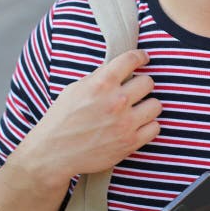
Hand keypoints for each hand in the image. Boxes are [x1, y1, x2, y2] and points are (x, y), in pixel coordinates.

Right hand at [9, 50, 161, 183]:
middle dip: (141, 84)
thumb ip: (99, 77)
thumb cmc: (61, 120)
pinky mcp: (130, 142)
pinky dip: (148, 126)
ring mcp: (125, 123)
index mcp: (101, 83)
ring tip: (137, 109)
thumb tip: (119, 69)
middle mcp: (117, 101)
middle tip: (135, 91)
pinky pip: (155, 127)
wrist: (53, 154)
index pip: (132, 59)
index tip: (143, 58)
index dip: (140, 57)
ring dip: (147, 106)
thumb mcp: (75, 89)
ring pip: (156, 104)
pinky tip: (137, 125)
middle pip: (148, 82)